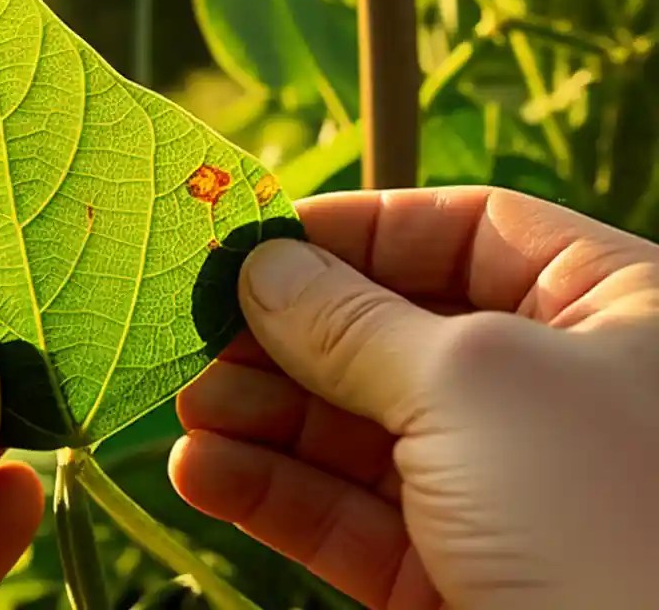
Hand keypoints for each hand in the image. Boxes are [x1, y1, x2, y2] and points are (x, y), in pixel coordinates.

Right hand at [170, 187, 658, 608]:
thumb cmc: (609, 514)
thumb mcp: (474, 385)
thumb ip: (353, 323)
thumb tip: (259, 265)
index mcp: (609, 308)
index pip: (466, 229)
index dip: (355, 229)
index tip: (253, 240)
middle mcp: (553, 391)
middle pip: (391, 331)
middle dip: (287, 333)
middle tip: (197, 328)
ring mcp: (501, 486)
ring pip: (357, 429)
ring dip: (262, 415)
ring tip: (188, 404)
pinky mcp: (453, 570)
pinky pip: (349, 516)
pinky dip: (271, 492)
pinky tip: (202, 471)